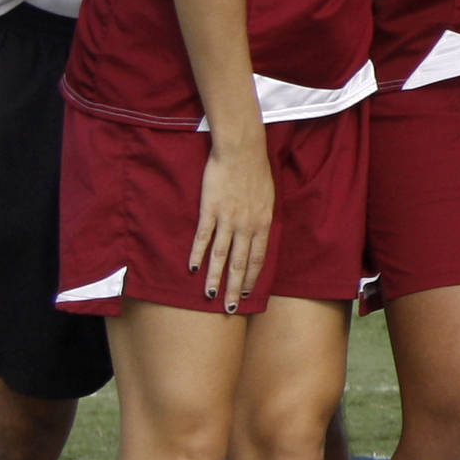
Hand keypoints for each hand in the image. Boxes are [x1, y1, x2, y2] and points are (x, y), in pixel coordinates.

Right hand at [190, 134, 275, 309]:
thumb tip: (259, 235)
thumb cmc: (257, 172)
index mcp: (264, 224)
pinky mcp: (210, 210)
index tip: (249, 295)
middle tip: (231, 309)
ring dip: (215, 277)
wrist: (242, 151)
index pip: (258, 258)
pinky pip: (203, 237)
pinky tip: (192, 267)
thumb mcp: (268, 198)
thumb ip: (262, 219)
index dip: (253, 278)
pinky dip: (197, 253)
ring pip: (221, 255)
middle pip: (241, 263)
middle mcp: (247, 226)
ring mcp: (227, 219)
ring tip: (211, 296)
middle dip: (236, 288)